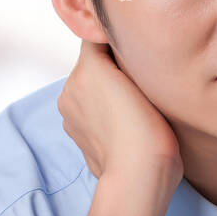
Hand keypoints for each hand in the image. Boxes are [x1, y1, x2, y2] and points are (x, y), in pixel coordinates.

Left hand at [57, 38, 183, 182]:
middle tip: (139, 79)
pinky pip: (89, 113)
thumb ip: (122, 53)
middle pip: (92, 65)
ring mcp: (70, 115)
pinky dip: (103, 113)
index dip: (119, 42)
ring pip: (90, 89)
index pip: (97, 39)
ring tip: (134, 104)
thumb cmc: (147, 128)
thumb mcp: (139, 75)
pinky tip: (124, 122)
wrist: (138, 175)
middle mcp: (69, 89)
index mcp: (83, 70)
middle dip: (112, 68)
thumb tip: (115, 43)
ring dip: (107, 91)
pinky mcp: (76, 136)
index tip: (138, 50)